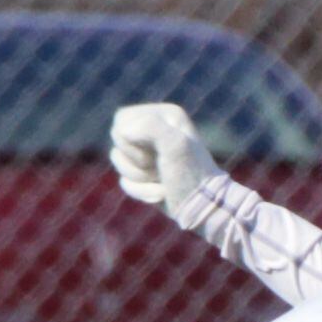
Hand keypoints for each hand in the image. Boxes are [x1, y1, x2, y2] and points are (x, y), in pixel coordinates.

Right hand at [110, 102, 218, 223]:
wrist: (203, 208)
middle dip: (137, 160)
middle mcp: (154, 129)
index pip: (122, 120)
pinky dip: (142, 192)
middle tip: (161, 167)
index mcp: (163, 114)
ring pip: (118, 161)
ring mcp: (147, 152)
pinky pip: (125, 181)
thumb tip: (122, 131)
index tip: (157, 152)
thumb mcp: (175, 144)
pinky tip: (161, 193)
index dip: (131, 141)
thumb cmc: (191, 175)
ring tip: (163, 180)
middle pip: (117, 140)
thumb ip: (149, 126)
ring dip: (140, 178)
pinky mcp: (144, 174)